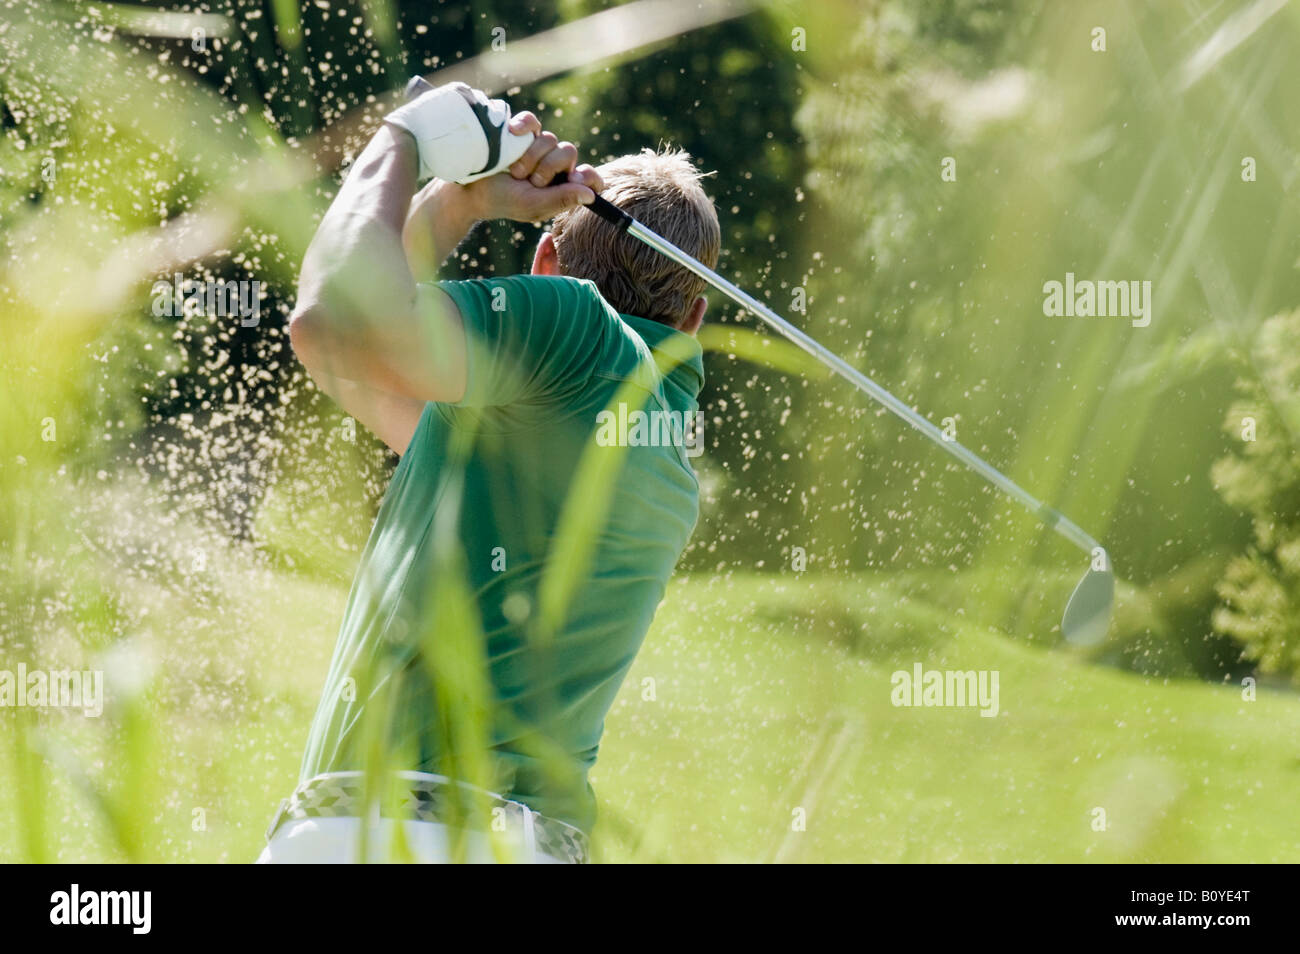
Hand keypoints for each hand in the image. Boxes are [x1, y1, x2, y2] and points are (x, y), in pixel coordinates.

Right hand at [458, 111, 604, 222]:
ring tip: (515, 171)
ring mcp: (538, 146)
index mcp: (563, 185)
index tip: (574, 178)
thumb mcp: (534, 205)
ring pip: (551, 139)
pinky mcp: (522, 131)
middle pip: (569, 152)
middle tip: (531, 181)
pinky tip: (512, 133)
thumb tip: (590, 194)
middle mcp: (554, 164)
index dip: (588, 176)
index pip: (589, 177)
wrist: (473, 189)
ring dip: (531, 157)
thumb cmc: (504, 201)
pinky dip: (524, 126)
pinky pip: (532, 121)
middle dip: (549, 168)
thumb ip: (562, 199)